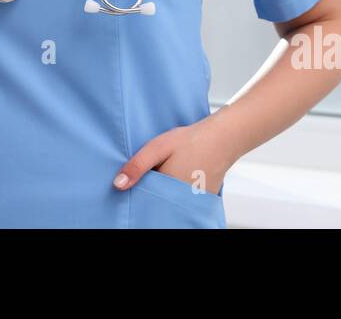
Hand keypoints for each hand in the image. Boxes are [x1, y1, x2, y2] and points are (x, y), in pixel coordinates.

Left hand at [112, 119, 231, 195]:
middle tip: (157, 172)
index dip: (139, 193)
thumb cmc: (191, 140)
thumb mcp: (157, 148)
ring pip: (171, 203)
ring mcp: (195, 202)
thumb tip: (117, 185)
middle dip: (152, 193)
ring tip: (169, 172)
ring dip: (166, 193)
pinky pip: (185, 201)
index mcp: (168, 190)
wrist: (222, 138)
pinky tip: (180, 176)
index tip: (138, 183)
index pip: (146, 201)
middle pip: (159, 203)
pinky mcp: (204, 200)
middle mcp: (182, 200)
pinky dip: (179, 192)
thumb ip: (137, 166)